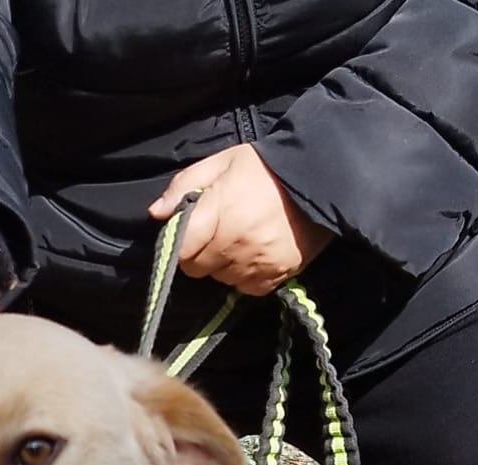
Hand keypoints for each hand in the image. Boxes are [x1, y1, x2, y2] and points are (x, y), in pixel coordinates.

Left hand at [150, 145, 332, 294]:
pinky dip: (246, 275)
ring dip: (225, 265)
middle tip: (220, 229)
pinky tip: (256, 252)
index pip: (180, 250)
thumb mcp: (223, 163)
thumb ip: (185, 185)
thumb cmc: (265, 167)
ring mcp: (256, 264)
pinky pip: (246, 288)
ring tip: (242, 238)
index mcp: (218, 213)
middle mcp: (235, 244)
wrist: (320, 178)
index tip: (191, 231)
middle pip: (198, 269)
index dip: (181, 243)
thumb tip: (157, 213)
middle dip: (202, 252)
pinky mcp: (274, 277)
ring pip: (221, 279)